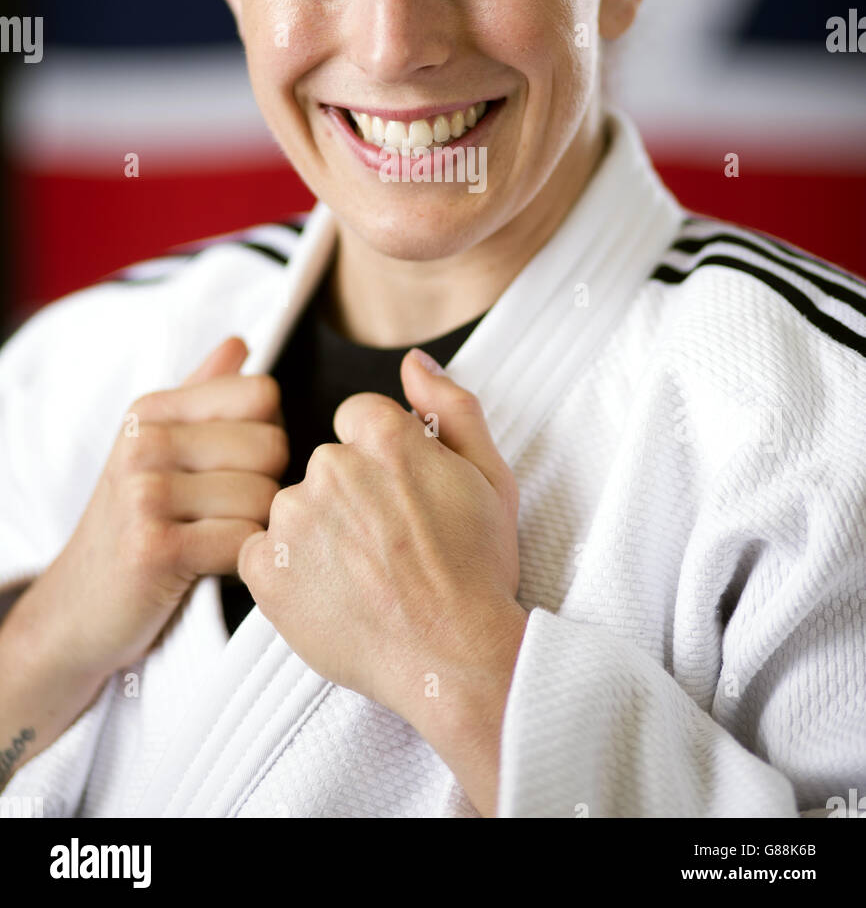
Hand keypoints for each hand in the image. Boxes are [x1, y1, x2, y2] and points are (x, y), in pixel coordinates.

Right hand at [30, 337, 288, 681]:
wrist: (77, 608)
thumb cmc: (133, 524)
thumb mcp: (157, 449)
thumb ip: (202, 394)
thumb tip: (240, 342)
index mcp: (153, 410)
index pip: (262, 394)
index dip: (268, 434)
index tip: (237, 466)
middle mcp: (145, 443)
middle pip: (273, 445)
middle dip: (267, 486)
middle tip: (228, 512)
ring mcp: (144, 494)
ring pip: (264, 498)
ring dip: (255, 529)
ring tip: (217, 538)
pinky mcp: (153, 549)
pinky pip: (243, 541)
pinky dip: (242, 561)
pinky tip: (213, 566)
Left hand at [237, 348, 521, 728]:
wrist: (455, 658)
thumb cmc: (478, 570)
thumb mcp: (491, 476)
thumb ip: (451, 407)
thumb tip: (414, 362)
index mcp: (385, 438)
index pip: (357, 417)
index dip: (381, 458)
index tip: (399, 498)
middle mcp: (332, 468)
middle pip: (325, 462)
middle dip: (349, 495)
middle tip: (388, 544)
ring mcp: (295, 521)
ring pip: (293, 507)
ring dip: (316, 532)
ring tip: (362, 576)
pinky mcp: (266, 571)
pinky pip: (259, 551)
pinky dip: (284, 571)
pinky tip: (328, 593)